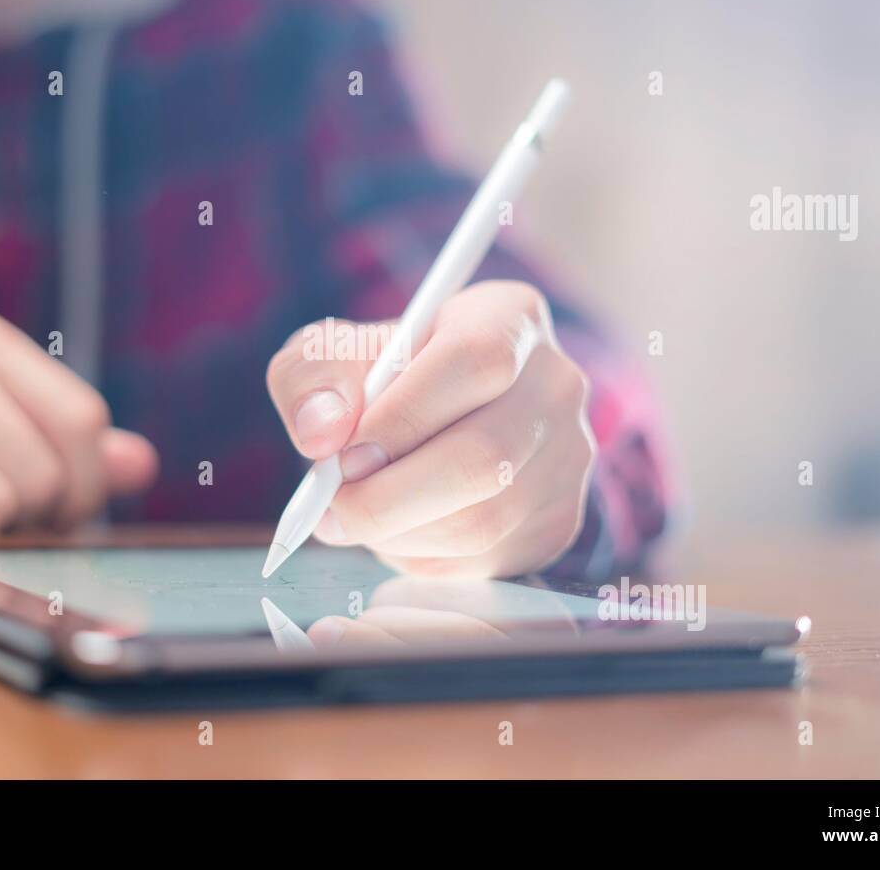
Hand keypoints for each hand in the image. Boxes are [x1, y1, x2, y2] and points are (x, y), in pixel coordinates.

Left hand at [267, 280, 594, 577]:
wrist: (436, 421)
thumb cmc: (385, 379)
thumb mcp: (334, 355)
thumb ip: (313, 375)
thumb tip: (323, 431)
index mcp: (509, 318)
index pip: (475, 361)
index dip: (403, 416)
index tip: (344, 453)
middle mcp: (554, 385)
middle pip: (485, 458)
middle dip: (387, 497)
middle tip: (333, 505)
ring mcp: (566, 458)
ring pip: (480, 522)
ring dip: (396, 533)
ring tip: (356, 515)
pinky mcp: (557, 522)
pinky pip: (481, 561)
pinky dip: (419, 556)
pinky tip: (397, 528)